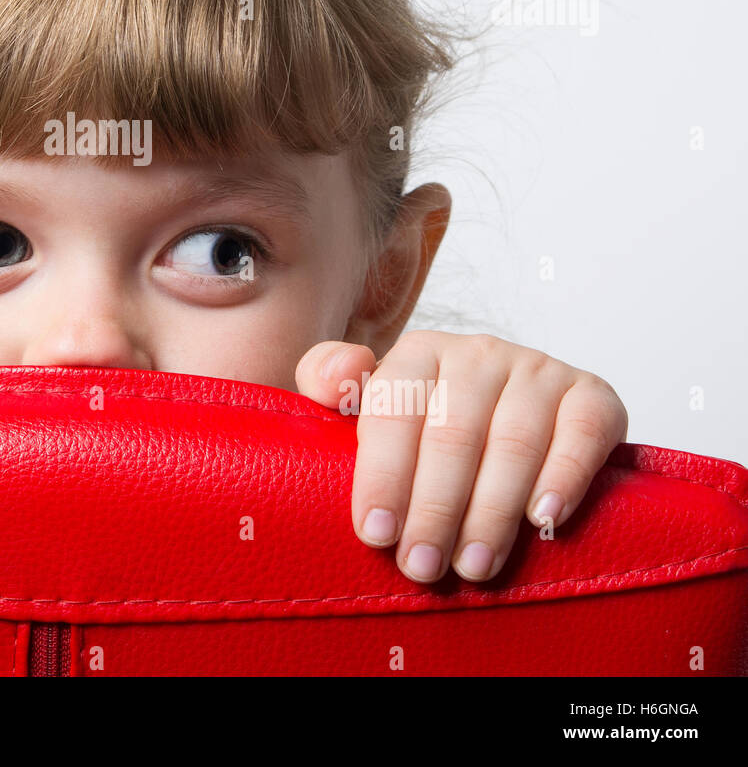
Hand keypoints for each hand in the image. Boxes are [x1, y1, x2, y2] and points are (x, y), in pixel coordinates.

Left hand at [295, 331, 626, 583]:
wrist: (510, 408)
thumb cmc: (426, 420)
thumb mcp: (369, 397)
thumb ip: (328, 377)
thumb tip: (333, 379)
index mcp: (419, 353)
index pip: (395, 410)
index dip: (384, 474)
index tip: (376, 533)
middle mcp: (478, 354)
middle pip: (453, 434)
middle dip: (434, 508)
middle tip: (422, 565)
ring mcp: (538, 371)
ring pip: (513, 441)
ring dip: (491, 510)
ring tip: (473, 565)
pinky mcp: (592, 395)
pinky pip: (583, 432)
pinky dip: (564, 476)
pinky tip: (544, 519)